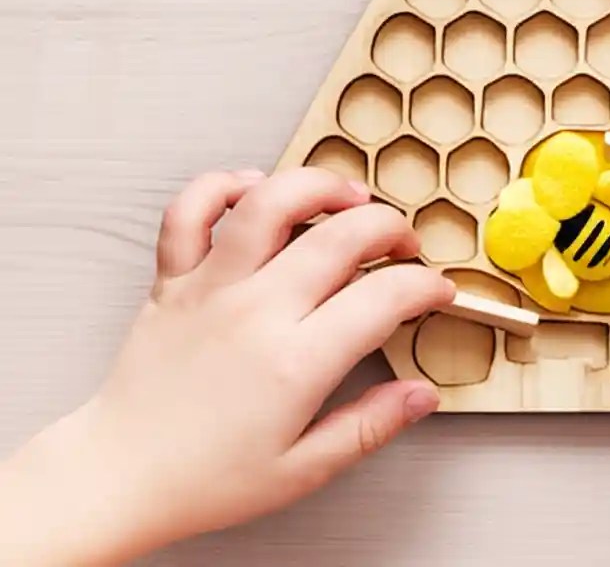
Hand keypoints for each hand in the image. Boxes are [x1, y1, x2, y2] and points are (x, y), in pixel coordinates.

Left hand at [0, 167, 453, 564]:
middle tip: (404, 245)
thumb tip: (421, 396)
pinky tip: (256, 190)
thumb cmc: (203, 478)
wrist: (118, 476)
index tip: (436, 292)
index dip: (426, 286)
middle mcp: (255, 312)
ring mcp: (210, 288)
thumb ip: (369, 426)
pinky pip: (191, 211)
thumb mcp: (304, 469)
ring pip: (271, 202)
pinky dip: (224, 186)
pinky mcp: (173, 281)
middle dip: (391, 228)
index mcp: (296, 362)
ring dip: (320, 187)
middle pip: (342, 235)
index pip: (385, 296)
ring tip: (348, 197)